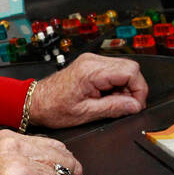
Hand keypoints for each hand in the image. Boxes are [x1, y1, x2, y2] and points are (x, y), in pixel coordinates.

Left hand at [27, 53, 146, 128]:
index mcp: (92, 71)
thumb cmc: (53, 107)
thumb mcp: (86, 113)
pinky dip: (115, 85)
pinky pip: (113, 71)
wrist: (35, 102)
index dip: (139, 90)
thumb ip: (114, 108)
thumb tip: (135, 106)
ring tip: (110, 102)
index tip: (135, 105)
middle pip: (130, 67)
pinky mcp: (90, 65)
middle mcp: (92, 61)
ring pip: (123, 69)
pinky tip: (105, 96)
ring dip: (124, 88)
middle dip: (133, 89)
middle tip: (124, 106)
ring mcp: (91, 61)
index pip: (131, 71)